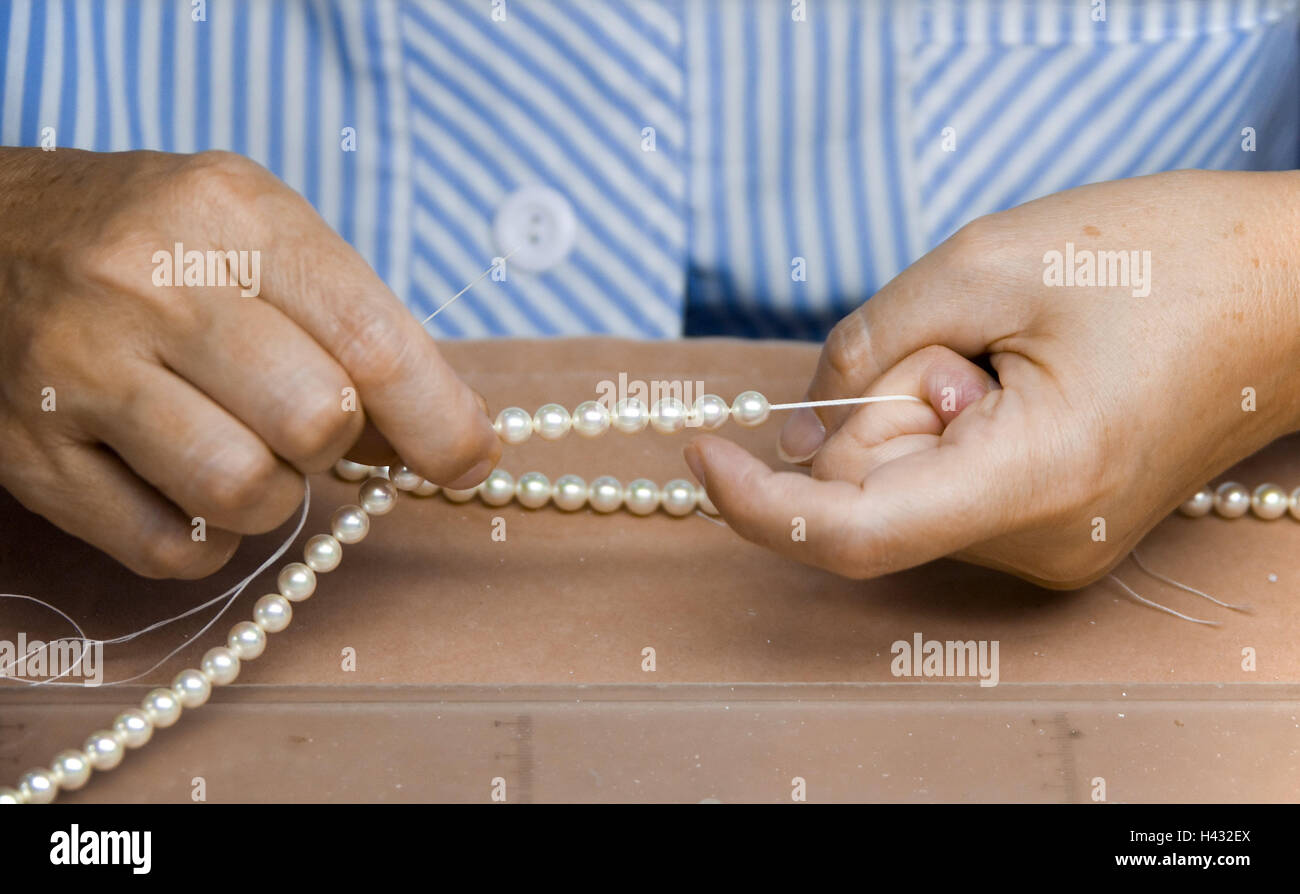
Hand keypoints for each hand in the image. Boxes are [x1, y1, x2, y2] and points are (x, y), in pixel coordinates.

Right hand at [0, 149, 498, 578]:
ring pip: (244, 494)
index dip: (442, 420)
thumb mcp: (265, 237)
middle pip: (316, 423)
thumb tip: (449, 442)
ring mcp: (78, 370)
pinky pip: (170, 549)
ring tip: (246, 452)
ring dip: (273, 498)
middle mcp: (149, 285)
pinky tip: (190, 489)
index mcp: (232, 216)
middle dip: (336, 443)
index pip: (373, 341)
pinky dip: (207, 540)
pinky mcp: (31, 453)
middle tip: (307, 422)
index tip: (470, 459)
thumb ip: (357, 327)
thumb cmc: (160, 244)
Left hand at [684, 170, 1299, 587]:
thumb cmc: (1161, 258)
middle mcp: (1042, 542)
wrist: (1289, 292)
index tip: (700, 450)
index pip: (850, 537)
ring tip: (1014, 352)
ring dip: (918, 408)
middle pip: (872, 492)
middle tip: (964, 335)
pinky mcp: (1054, 531)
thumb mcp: (986, 262)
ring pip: (904, 486)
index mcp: (1035, 477)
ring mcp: (1053, 548)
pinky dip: (944, 426)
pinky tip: (1017, 380)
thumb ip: (866, 346)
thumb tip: (790, 436)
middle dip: (877, 403)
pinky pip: (943, 485)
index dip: (757, 504)